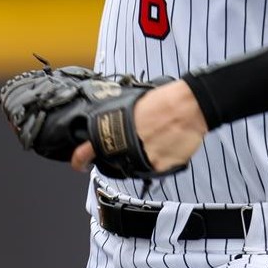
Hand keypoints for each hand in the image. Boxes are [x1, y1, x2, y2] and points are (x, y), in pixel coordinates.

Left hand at [71, 78, 206, 174]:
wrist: (189, 107)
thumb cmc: (165, 100)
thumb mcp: (134, 105)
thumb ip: (122, 120)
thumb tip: (119, 126)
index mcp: (114, 130)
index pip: (87, 150)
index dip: (79, 160)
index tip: (78, 163)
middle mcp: (125, 148)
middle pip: (115, 161)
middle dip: (123, 153)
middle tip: (137, 141)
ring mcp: (142, 160)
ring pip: (136, 165)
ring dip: (144, 154)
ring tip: (159, 137)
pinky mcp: (159, 167)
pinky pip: (155, 167)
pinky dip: (161, 158)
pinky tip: (168, 143)